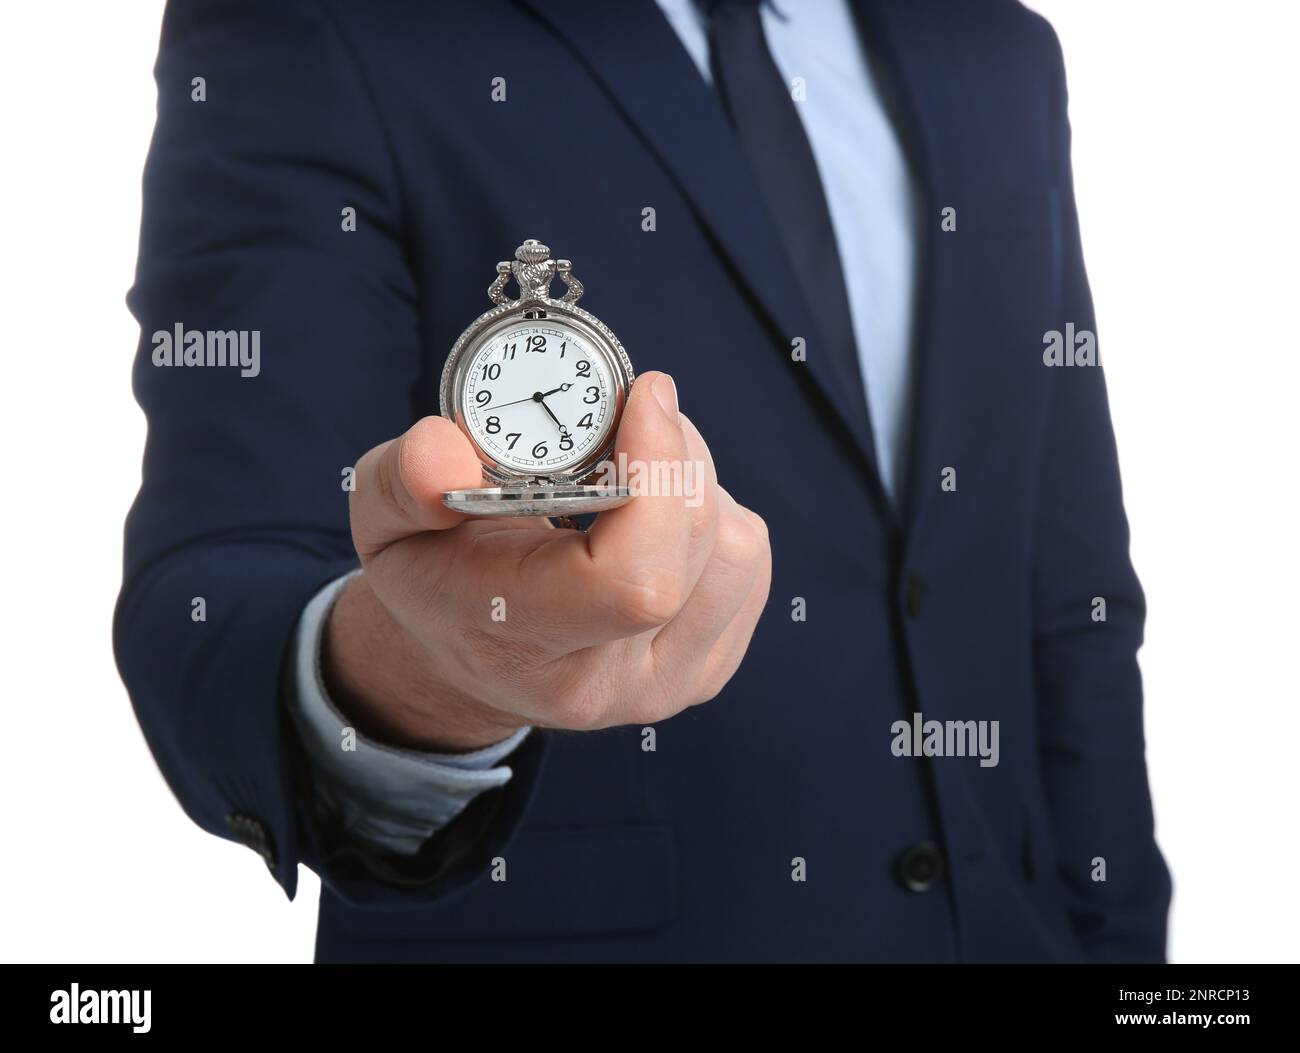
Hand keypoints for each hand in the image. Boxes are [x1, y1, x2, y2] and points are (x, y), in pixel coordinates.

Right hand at [323, 371, 771, 751]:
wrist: (467, 651)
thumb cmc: (432, 573)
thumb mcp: (384, 518)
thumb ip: (405, 482)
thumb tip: (442, 454)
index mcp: (521, 641)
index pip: (632, 583)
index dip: (658, 476)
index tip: (642, 397)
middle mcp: (605, 681)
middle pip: (694, 551)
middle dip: (676, 453)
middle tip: (634, 411)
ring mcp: (667, 684)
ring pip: (737, 550)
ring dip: (700, 483)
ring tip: (638, 469)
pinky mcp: (708, 668)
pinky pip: (747, 566)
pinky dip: (714, 518)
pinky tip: (655, 515)